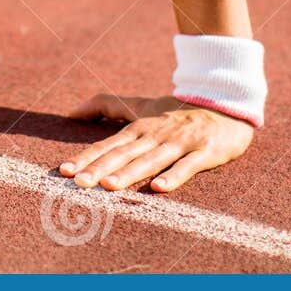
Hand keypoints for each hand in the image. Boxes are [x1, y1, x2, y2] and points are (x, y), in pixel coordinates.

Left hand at [60, 93, 253, 192]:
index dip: (86, 157)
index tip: (64, 171)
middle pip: (124, 154)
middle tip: (78, 182)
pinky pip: (187, 166)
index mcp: (140, 127)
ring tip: (108, 186)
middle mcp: (156, 135)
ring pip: (151, 160)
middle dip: (100, 168)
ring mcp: (180, 143)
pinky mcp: (205, 151)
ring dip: (129, 173)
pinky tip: (158, 189)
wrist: (226, 101)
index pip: (108, 144)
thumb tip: (71, 112)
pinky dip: (173, 177)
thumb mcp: (141, 105)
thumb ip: (107, 106)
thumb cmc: (177, 110)